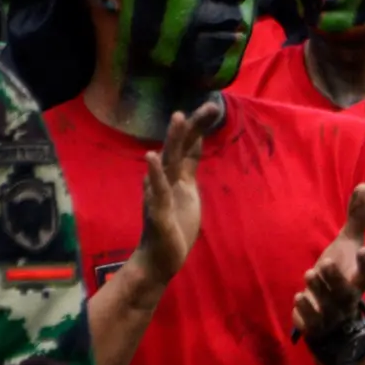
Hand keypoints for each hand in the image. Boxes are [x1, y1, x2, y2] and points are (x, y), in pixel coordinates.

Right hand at [128, 102, 219, 289]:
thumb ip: (188, 167)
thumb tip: (194, 142)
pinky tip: (151, 157)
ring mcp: (159, 193)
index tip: (213, 106)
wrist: (159, 259)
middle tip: (208, 105)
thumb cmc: (173, 225)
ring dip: (173, 140)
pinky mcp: (157, 211)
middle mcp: (165, 179)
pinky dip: (154, 174)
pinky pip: (156, 190)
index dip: (200, 127)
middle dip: (193, 126)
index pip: (189, 146)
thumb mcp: (187, 191)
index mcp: (176, 176)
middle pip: (180, 147)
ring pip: (167, 162)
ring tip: (178, 118)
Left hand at [291, 185, 364, 344]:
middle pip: (347, 292)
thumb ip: (357, 218)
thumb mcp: (348, 244)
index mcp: (359, 279)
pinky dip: (305, 314)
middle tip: (323, 264)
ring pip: (328, 307)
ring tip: (309, 274)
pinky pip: (313, 324)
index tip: (364, 249)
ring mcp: (333, 314)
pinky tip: (298, 299)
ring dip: (318, 291)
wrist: (332, 313)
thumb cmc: (341, 273)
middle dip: (336, 279)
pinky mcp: (317, 326)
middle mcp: (348, 298)